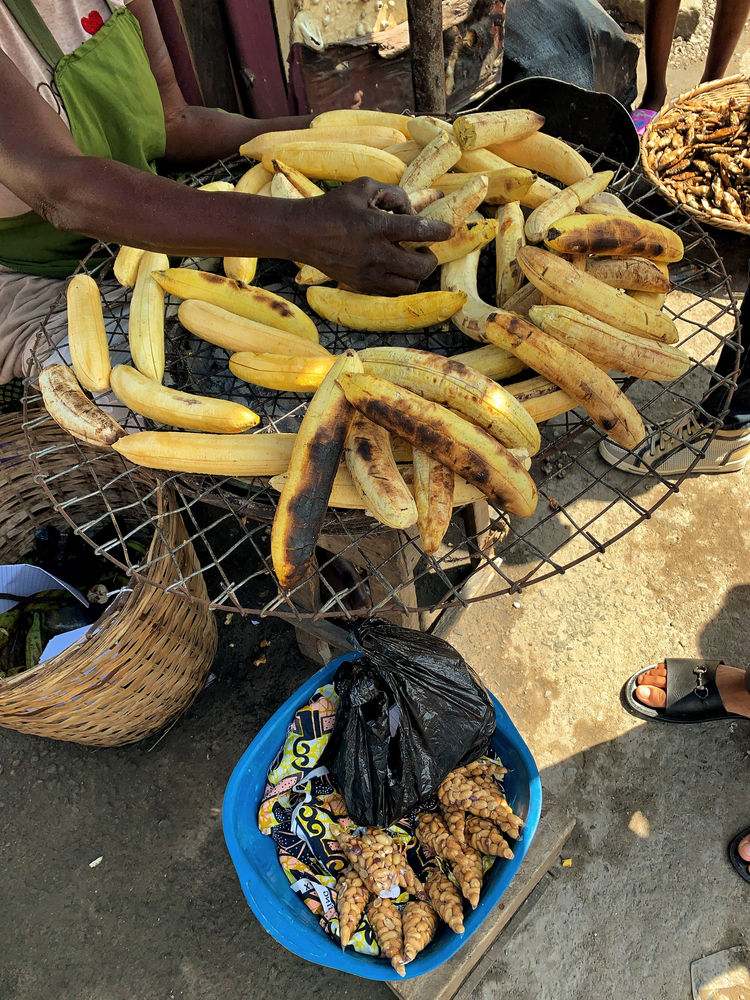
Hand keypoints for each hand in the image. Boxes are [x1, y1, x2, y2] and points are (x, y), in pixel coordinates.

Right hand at [301, 177, 452, 294]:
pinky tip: (397, 271)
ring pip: (410, 285)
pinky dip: (401, 283)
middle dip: (431, 258)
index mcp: (376, 226)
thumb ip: (393, 193)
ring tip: (411, 262)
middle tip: (425, 250)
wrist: (304, 234)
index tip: (448, 230)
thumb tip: (411, 210)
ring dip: (417, 274)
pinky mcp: (362, 286)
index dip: (440, 231)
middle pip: (421, 267)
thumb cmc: (334, 207)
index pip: (420, 230)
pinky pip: (393, 293)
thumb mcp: (363, 187)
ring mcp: (369, 274)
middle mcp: (375, 254)